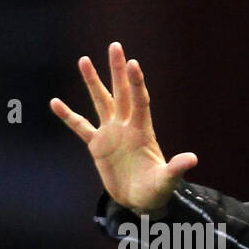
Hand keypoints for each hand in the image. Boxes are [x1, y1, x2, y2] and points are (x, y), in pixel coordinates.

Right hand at [50, 41, 197, 213]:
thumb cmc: (157, 191)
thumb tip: (192, 159)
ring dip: (92, 82)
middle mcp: (127, 127)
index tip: (134, 63)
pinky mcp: (97, 146)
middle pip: (121, 93)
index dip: (136, 83)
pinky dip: (68, 116)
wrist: (141, 202)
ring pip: (101, 102)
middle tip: (115, 46)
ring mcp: (111, 134)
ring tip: (84, 60)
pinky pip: (80, 127)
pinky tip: (55, 102)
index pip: (140, 102)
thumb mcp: (167, 181)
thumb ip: (177, 168)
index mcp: (143, 132)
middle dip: (118, 71)